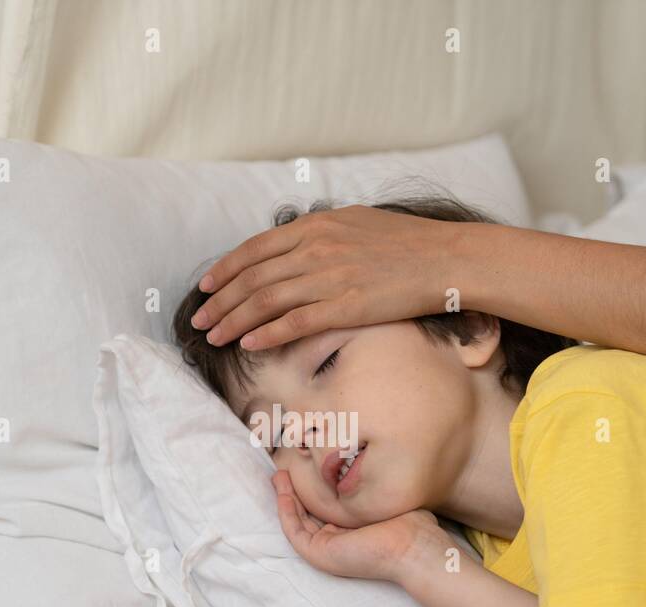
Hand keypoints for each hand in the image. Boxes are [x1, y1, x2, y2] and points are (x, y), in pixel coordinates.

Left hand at [191, 205, 463, 349]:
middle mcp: (316, 249)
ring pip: (266, 302)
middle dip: (221, 302)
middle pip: (254, 278)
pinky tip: (249, 345)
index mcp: (316, 226)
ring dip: (235, 322)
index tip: (207, 287)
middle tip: (200, 320)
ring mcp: (329, 278)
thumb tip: (294, 242)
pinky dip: (267, 334)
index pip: (255, 250)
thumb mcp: (355, 222)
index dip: (226, 270)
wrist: (445, 258)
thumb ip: (320, 232)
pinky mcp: (346, 306)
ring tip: (215, 338)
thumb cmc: (406, 242)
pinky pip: (295, 323)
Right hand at [273, 470, 450, 584]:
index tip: (305, 468)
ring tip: (279, 476)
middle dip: (292, 491)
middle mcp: (336, 540)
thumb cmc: (407, 523)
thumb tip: (368, 466)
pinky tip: (285, 492)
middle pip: (306, 514)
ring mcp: (326, 549)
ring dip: (285, 498)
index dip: (311, 490)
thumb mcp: (385, 498)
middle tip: (283, 470)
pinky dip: (286, 512)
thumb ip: (371, 487)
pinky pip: (295, 531)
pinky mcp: (319, 554)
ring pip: (297, 521)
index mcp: (349, 531)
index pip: (323, 509)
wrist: (411, 545)